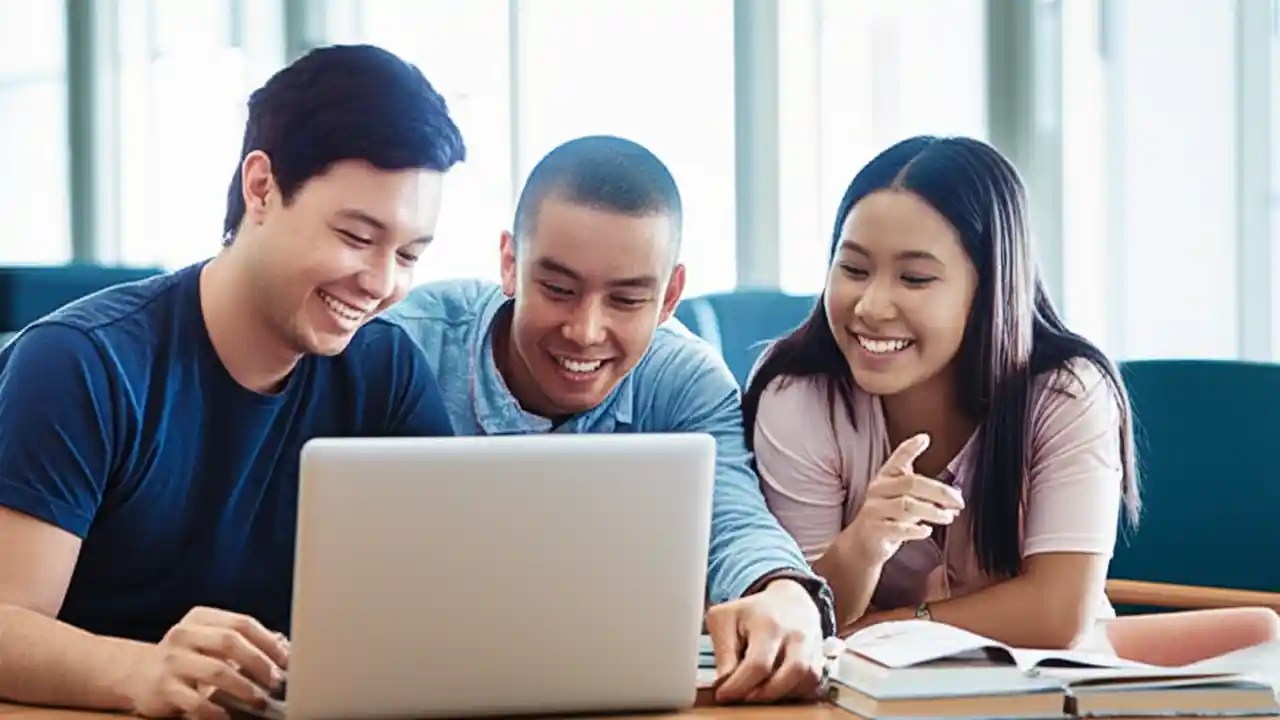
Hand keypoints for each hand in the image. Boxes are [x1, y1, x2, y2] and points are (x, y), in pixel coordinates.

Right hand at [119, 606, 289, 719]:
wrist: (137, 674)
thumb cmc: (186, 657)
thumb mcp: (209, 641)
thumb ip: (241, 642)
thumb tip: (284, 649)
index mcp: (201, 617)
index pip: (242, 623)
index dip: (268, 642)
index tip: (286, 660)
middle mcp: (184, 634)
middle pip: (231, 642)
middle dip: (259, 663)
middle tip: (276, 681)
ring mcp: (172, 660)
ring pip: (217, 671)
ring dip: (244, 687)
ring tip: (259, 699)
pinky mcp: (162, 687)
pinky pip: (196, 701)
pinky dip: (215, 711)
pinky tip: (227, 715)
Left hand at [705, 578, 823, 703]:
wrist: (788, 600)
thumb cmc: (752, 611)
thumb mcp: (725, 620)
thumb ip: (723, 652)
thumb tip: (724, 683)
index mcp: (769, 624)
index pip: (758, 665)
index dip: (739, 686)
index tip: (723, 695)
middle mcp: (796, 635)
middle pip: (788, 676)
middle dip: (762, 695)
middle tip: (743, 697)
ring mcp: (813, 647)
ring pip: (806, 681)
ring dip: (781, 694)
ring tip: (760, 691)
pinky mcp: (821, 658)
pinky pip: (814, 684)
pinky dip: (795, 692)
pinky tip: (777, 687)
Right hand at [845, 433, 964, 564]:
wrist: (861, 544)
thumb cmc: (886, 518)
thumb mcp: (900, 498)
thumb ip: (923, 494)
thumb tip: (954, 498)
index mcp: (885, 478)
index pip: (897, 459)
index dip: (910, 448)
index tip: (924, 438)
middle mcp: (878, 490)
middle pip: (911, 483)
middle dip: (939, 492)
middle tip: (958, 501)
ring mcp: (874, 510)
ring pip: (907, 506)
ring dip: (933, 512)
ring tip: (947, 517)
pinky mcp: (875, 530)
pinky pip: (899, 528)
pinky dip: (916, 530)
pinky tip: (926, 531)